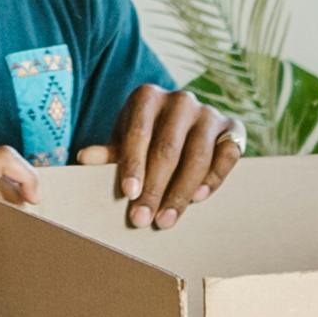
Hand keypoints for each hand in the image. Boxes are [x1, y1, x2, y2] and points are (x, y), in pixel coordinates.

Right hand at [0, 115, 15, 264]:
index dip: (5, 203)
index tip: (10, 227)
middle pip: (4, 181)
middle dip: (14, 210)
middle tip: (22, 240)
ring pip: (8, 178)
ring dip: (18, 206)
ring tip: (24, 233)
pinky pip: (4, 163)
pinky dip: (24, 178)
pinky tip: (35, 198)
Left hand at [84, 88, 244, 228]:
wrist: (182, 124)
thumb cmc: (144, 136)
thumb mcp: (123, 140)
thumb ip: (109, 152)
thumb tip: (85, 159)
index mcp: (147, 96)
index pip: (139, 132)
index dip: (133, 164)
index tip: (128, 194)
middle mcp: (181, 100)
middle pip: (168, 149)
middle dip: (155, 188)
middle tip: (142, 219)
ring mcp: (209, 112)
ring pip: (198, 155)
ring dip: (181, 192)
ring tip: (165, 220)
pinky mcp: (233, 128)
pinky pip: (227, 156)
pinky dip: (214, 178)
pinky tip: (198, 198)